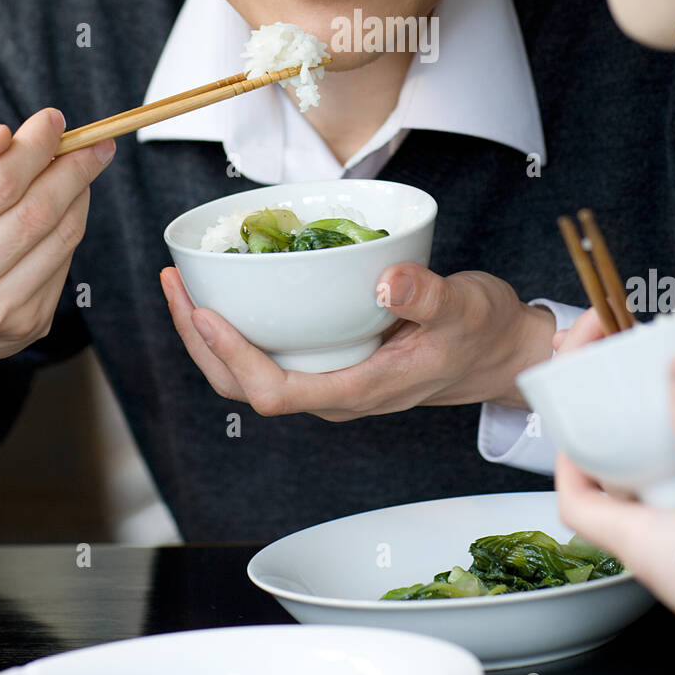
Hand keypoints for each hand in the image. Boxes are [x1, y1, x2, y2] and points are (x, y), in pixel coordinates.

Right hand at [0, 110, 114, 358]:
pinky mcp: (26, 323)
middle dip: (71, 168)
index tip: (52, 121)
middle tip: (92, 142)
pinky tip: (65, 206)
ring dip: (79, 194)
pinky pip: (65, 261)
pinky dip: (71, 225)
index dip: (33, 147)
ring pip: (59, 236)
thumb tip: (1, 138)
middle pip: (35, 212)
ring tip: (81, 167)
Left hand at [161, 261, 555, 419]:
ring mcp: (330, 380)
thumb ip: (428, 296)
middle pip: (245, 388)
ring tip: (183, 284)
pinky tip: (228, 291)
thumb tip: (386, 280)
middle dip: (200, 342)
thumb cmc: (482, 332)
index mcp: (360, 390)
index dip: (231, 357)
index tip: (204, 311)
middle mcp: (335, 393)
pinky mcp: (330, 362)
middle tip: (175, 284)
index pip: (275, 392)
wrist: (499, 352)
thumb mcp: (465, 305)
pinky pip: (269, 356)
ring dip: (208, 337)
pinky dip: (237, 328)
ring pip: (250, 376)